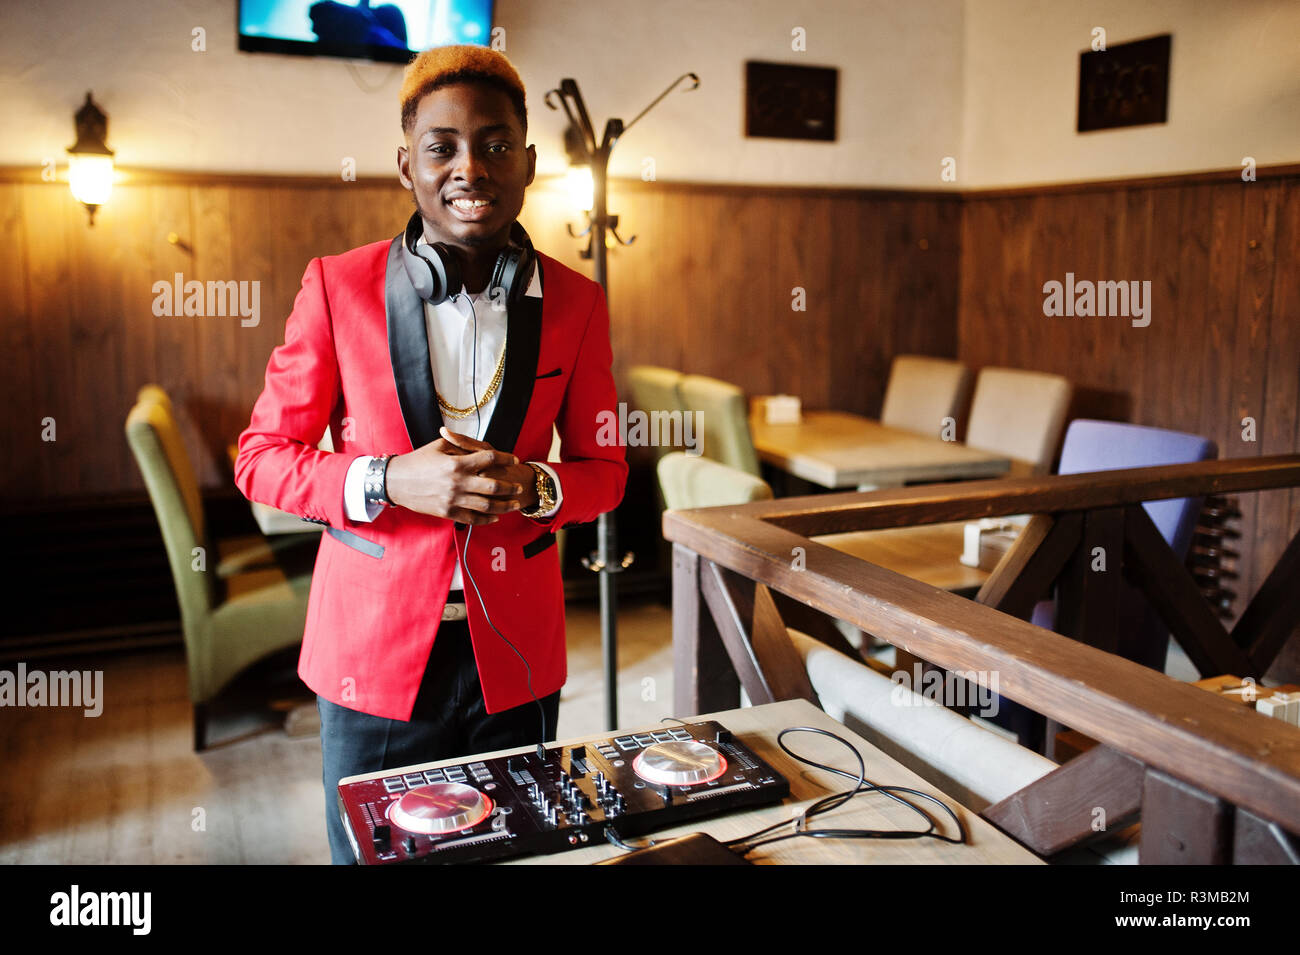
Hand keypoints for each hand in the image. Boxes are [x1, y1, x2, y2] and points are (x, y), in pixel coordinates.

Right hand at [383, 428, 523, 523]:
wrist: (396, 481)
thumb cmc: (418, 460)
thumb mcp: (439, 446)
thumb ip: (461, 445)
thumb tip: (480, 446)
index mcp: (457, 463)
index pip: (489, 459)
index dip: (505, 458)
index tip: (514, 459)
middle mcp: (458, 482)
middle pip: (494, 485)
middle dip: (510, 486)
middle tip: (519, 486)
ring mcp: (454, 499)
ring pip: (487, 505)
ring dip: (505, 505)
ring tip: (515, 504)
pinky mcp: (448, 512)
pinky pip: (473, 518)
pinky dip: (487, 519)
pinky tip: (496, 517)